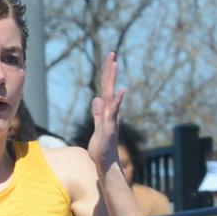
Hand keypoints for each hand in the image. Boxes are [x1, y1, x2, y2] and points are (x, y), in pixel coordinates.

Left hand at [85, 51, 125, 176]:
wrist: (105, 162)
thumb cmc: (101, 146)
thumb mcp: (97, 125)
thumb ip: (97, 113)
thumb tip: (96, 99)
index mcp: (106, 111)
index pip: (106, 89)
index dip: (106, 75)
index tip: (109, 59)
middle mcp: (111, 111)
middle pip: (110, 87)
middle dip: (110, 70)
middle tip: (112, 53)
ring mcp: (112, 118)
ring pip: (112, 95)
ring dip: (113, 80)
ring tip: (114, 64)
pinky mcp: (110, 127)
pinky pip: (114, 111)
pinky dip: (117, 101)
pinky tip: (120, 90)